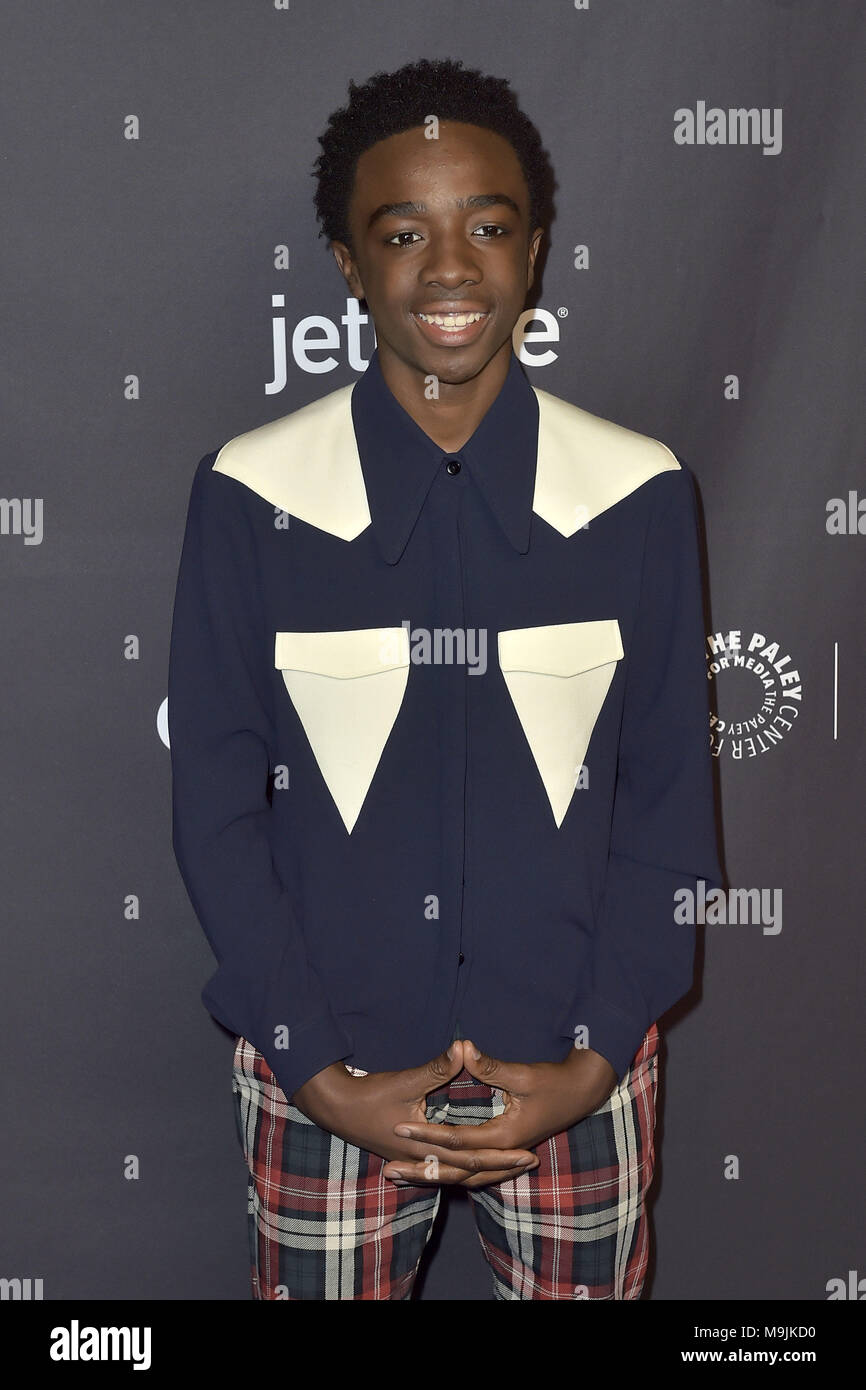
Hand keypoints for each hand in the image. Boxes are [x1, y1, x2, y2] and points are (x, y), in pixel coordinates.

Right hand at [291, 1039, 540, 1186]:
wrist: (336, 1109)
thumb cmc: (370, 1095)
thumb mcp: (406, 1081)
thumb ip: (438, 1068)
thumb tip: (464, 1047)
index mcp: (426, 1148)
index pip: (473, 1158)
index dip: (502, 1157)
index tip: (529, 1154)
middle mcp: (424, 1162)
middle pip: (470, 1172)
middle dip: (501, 1168)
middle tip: (531, 1162)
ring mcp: (415, 1163)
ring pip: (457, 1174)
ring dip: (485, 1170)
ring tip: (511, 1166)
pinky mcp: (410, 1157)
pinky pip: (443, 1169)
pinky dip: (463, 1169)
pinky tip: (473, 1167)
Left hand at [382, 1038, 618, 1189]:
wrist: (582, 1093)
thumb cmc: (555, 1083)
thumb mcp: (524, 1074)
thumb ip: (491, 1067)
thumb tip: (463, 1048)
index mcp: (505, 1137)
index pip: (457, 1140)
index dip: (426, 1134)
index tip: (398, 1127)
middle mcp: (502, 1153)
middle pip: (456, 1171)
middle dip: (422, 1171)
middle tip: (388, 1172)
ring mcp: (505, 1156)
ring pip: (463, 1176)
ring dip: (434, 1177)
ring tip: (401, 1178)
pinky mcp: (504, 1150)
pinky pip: (473, 1170)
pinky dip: (451, 1173)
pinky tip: (433, 1171)